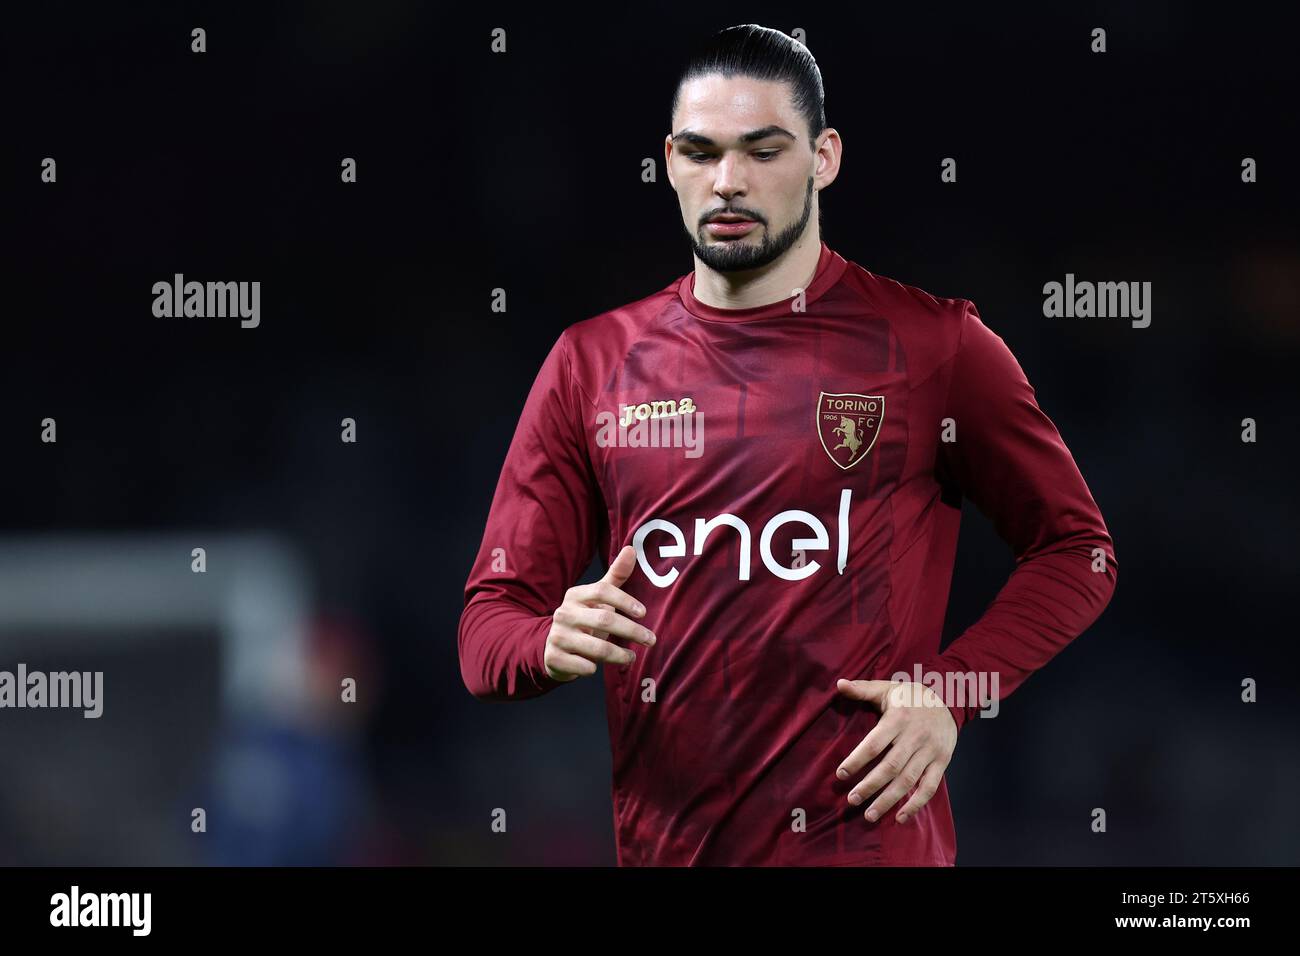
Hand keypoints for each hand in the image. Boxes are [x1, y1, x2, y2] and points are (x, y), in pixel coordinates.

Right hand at [544, 545, 654, 680]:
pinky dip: (594, 668)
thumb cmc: (584, 619)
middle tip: (650, 640)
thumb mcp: (597, 598)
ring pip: (596, 648)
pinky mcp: (554, 658)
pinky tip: (599, 666)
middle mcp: (564, 613)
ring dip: (619, 654)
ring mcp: (557, 636)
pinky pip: (583, 666)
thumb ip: (616, 575)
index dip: (624, 600)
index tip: (643, 613)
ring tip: (632, 656)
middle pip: (604, 620)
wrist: (551, 646)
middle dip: (632, 631)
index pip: (601, 590)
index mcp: (575, 595)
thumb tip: (632, 548)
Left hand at [834, 678, 956, 824]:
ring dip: (888, 800)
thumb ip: (862, 689)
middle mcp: (914, 737)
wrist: (949, 699)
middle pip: (891, 766)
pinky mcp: (942, 762)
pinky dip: (916, 804)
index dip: (857, 759)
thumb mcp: (886, 688)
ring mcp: (930, 751)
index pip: (875, 743)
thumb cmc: (909, 697)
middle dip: (870, 785)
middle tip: (851, 800)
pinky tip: (900, 818)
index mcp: (898, 718)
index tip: (840, 774)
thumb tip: (839, 684)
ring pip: (908, 780)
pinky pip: (930, 787)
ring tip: (869, 815)